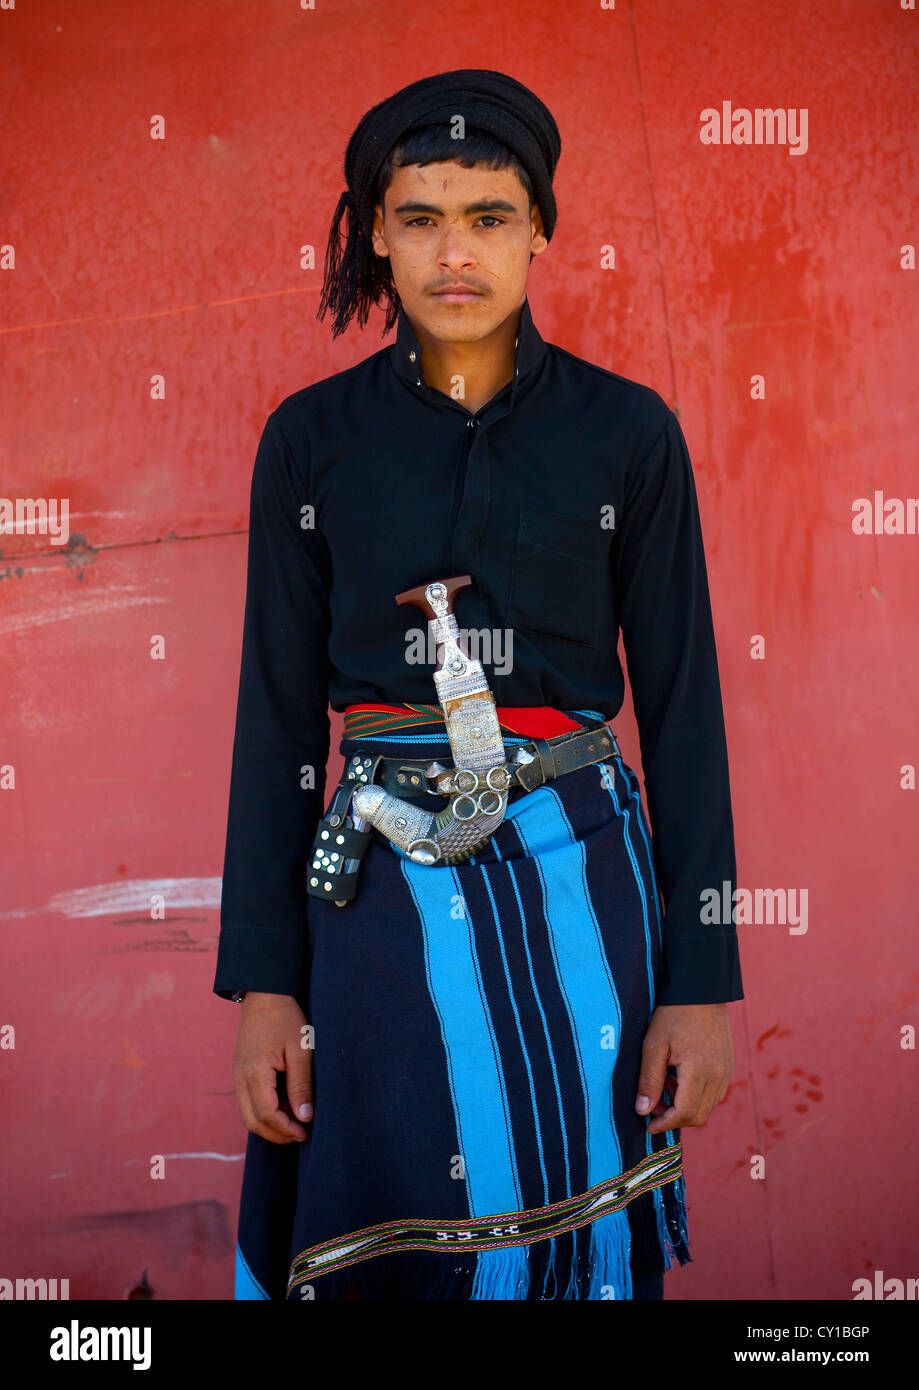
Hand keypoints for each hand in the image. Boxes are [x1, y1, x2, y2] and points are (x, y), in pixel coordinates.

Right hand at [232, 992, 312, 1143]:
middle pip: (252, 1121)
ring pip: (247, 1114)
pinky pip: (247, 1101)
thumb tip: (304, 1116)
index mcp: (255, 1073)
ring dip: (269, 1124)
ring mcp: (237, 1075)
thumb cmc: (285, 1018)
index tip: (305, 1132)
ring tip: (294, 1122)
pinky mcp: (240, 1071)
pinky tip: (283, 1106)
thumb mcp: (300, 1049)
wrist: (264, 993)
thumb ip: (301, 1084)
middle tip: (300, 1134)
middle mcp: (240, 1077)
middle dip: (276, 1134)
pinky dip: (263, 1111)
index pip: (267, 1115)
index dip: (286, 1129)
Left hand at [635, 1003, 733, 1135]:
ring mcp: (726, 1071)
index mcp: (699, 1070)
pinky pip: (714, 1092)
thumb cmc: (674, 1014)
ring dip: (685, 1106)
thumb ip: (649, 1079)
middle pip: (699, 1115)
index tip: (648, 1125)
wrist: (701, 990)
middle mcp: (718, 1075)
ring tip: (665, 1084)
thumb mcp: (654, 1045)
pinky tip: (680, 1077)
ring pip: (708, 1106)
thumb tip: (643, 1111)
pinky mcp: (728, 1065)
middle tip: (653, 1106)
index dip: (665, 1123)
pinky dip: (696, 1095)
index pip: (685, 1112)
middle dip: (674, 1118)